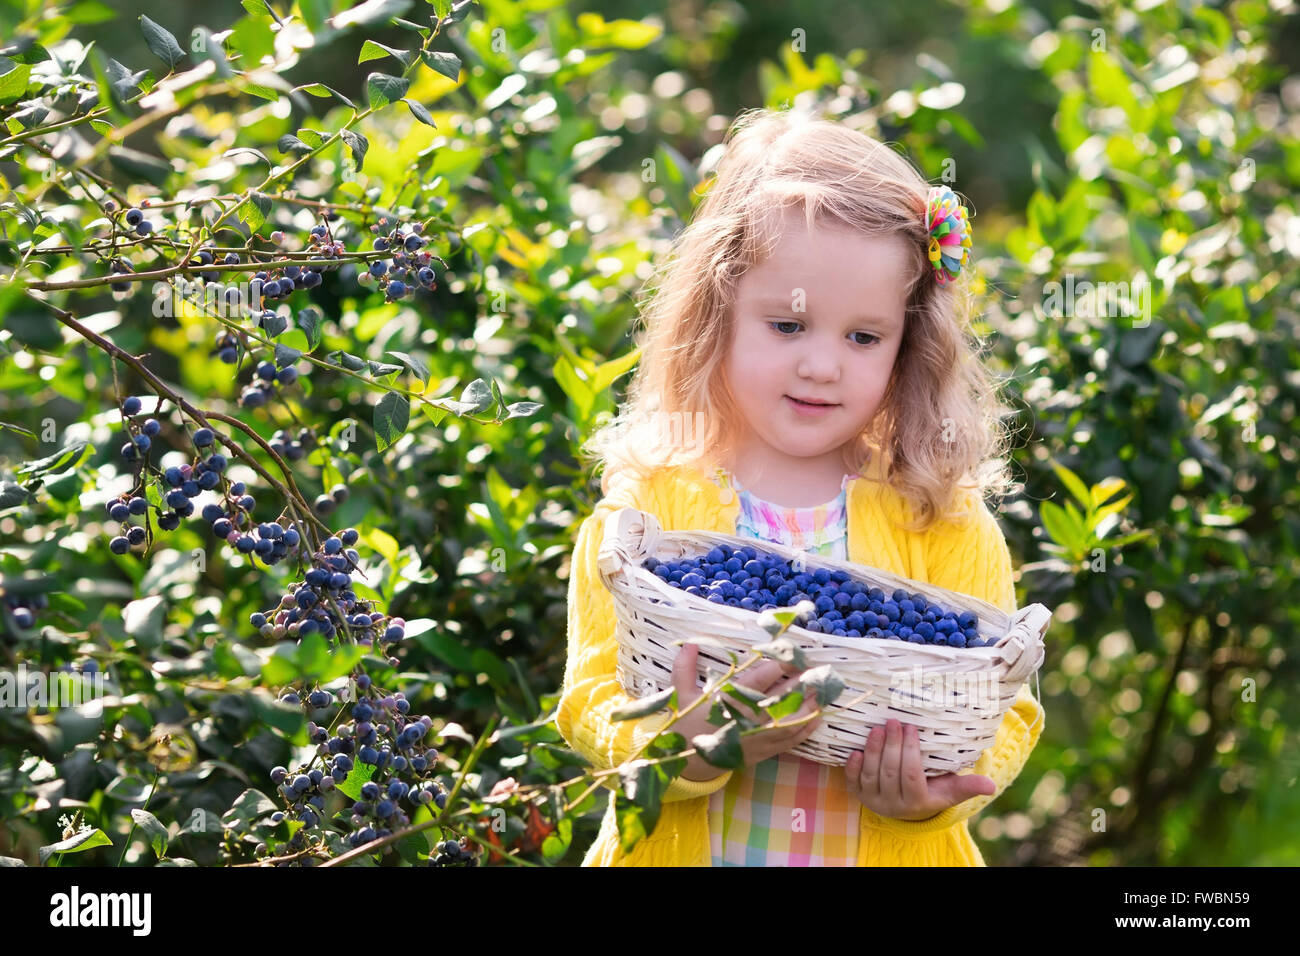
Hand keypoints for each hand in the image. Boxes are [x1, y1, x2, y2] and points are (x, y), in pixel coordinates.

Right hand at [671, 642, 822, 780]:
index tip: (791, 654)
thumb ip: (685, 668)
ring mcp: (758, 737)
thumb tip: (691, 643)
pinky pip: (791, 740)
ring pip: (791, 720)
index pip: (758, 680)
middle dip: (800, 683)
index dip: (778, 666)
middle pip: (781, 698)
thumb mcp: (681, 695)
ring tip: (823, 690)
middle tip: (816, 669)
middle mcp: (746, 719)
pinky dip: (806, 728)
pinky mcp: (765, 751)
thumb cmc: (689, 725)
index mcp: (727, 701)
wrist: (692, 765)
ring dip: (809, 705)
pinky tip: (818, 716)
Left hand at [845, 719, 995, 821]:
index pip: (912, 776)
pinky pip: (852, 782)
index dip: (910, 752)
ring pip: (870, 775)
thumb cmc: (932, 790)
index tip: (912, 728)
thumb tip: (991, 785)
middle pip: (890, 772)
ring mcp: (874, 800)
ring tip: (877, 729)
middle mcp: (893, 804)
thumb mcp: (951, 789)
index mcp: (917, 802)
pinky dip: (852, 766)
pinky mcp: (858, 794)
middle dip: (892, 745)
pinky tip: (855, 749)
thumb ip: (968, 786)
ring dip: (873, 750)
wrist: (906, 805)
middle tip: (893, 722)